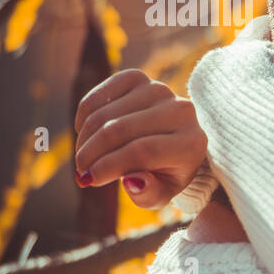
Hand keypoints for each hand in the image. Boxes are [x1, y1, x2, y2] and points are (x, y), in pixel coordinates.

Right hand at [74, 69, 208, 208]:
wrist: (177, 140)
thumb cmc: (166, 172)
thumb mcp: (161, 192)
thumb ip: (149, 194)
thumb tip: (132, 182)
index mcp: (191, 143)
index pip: (141, 151)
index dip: (108, 166)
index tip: (88, 180)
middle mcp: (181, 111)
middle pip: (119, 131)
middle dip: (90, 154)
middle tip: (81, 172)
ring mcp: (159, 90)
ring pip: (104, 115)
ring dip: (84, 140)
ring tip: (85, 157)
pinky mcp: (138, 79)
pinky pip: (97, 97)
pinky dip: (83, 118)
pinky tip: (85, 134)